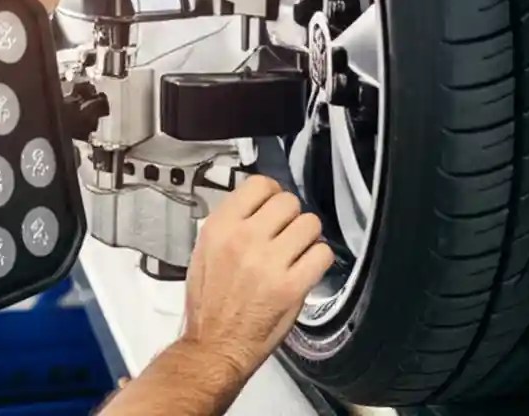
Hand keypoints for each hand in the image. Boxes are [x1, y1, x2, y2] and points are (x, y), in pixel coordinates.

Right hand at [181, 176, 335, 379]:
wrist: (215, 345)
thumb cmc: (210, 302)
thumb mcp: (206, 251)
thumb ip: (233, 223)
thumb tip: (263, 203)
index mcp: (220, 227)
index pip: (260, 184)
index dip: (272, 195)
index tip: (273, 208)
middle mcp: (244, 239)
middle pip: (289, 201)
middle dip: (291, 218)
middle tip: (285, 236)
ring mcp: (269, 262)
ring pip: (311, 224)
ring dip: (307, 238)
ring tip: (296, 253)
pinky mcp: (292, 286)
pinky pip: (322, 254)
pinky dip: (318, 260)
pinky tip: (305, 269)